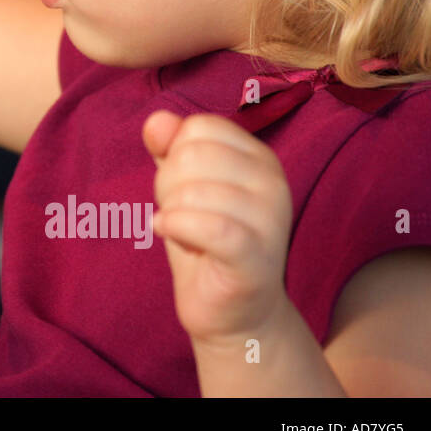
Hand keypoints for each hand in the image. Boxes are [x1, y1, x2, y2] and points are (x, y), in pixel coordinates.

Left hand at [142, 111, 293, 345]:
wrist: (231, 311)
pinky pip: (209, 226)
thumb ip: (170, 149)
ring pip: (195, 190)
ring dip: (173, 214)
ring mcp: (271, 220)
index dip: (174, 155)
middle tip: (183, 217)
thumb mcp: (181, 187)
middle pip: (192, 154)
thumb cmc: (205, 242)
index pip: (198, 126)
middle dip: (170, 186)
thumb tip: (157, 120)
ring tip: (187, 235)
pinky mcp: (257, 257)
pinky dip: (177, 227)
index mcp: (259, 157)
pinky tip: (169, 233)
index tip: (185, 189)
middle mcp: (274, 181)